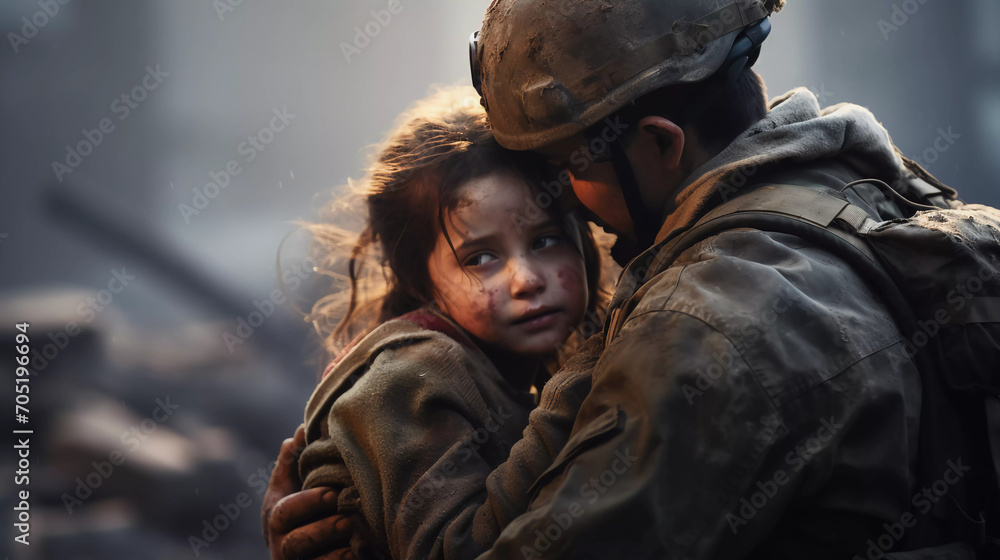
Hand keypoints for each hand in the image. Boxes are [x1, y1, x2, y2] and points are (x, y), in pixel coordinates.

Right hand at [261, 425, 355, 558]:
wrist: (312, 548)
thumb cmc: (303, 507)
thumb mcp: (293, 486)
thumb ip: (294, 461)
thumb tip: (301, 431)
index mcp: (276, 519)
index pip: (284, 512)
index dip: (307, 502)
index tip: (332, 493)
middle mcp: (283, 546)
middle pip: (296, 542)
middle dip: (322, 530)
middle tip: (349, 519)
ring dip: (336, 552)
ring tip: (358, 538)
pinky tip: (361, 554)